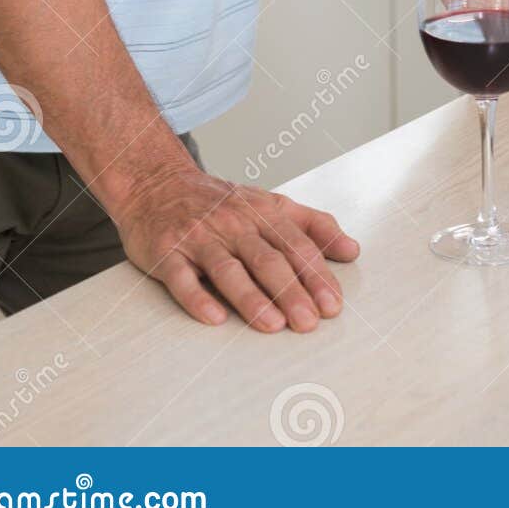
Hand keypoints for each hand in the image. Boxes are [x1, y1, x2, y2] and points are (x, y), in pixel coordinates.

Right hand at [115, 164, 359, 332]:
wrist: (157, 183)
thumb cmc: (220, 202)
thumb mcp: (270, 203)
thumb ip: (312, 225)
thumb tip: (351, 250)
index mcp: (262, 212)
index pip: (295, 244)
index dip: (316, 273)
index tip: (333, 303)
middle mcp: (232, 222)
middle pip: (267, 258)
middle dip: (291, 291)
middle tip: (310, 322)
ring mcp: (198, 237)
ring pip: (228, 269)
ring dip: (252, 298)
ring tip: (274, 324)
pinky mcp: (166, 251)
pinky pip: (182, 278)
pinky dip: (198, 298)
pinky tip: (214, 318)